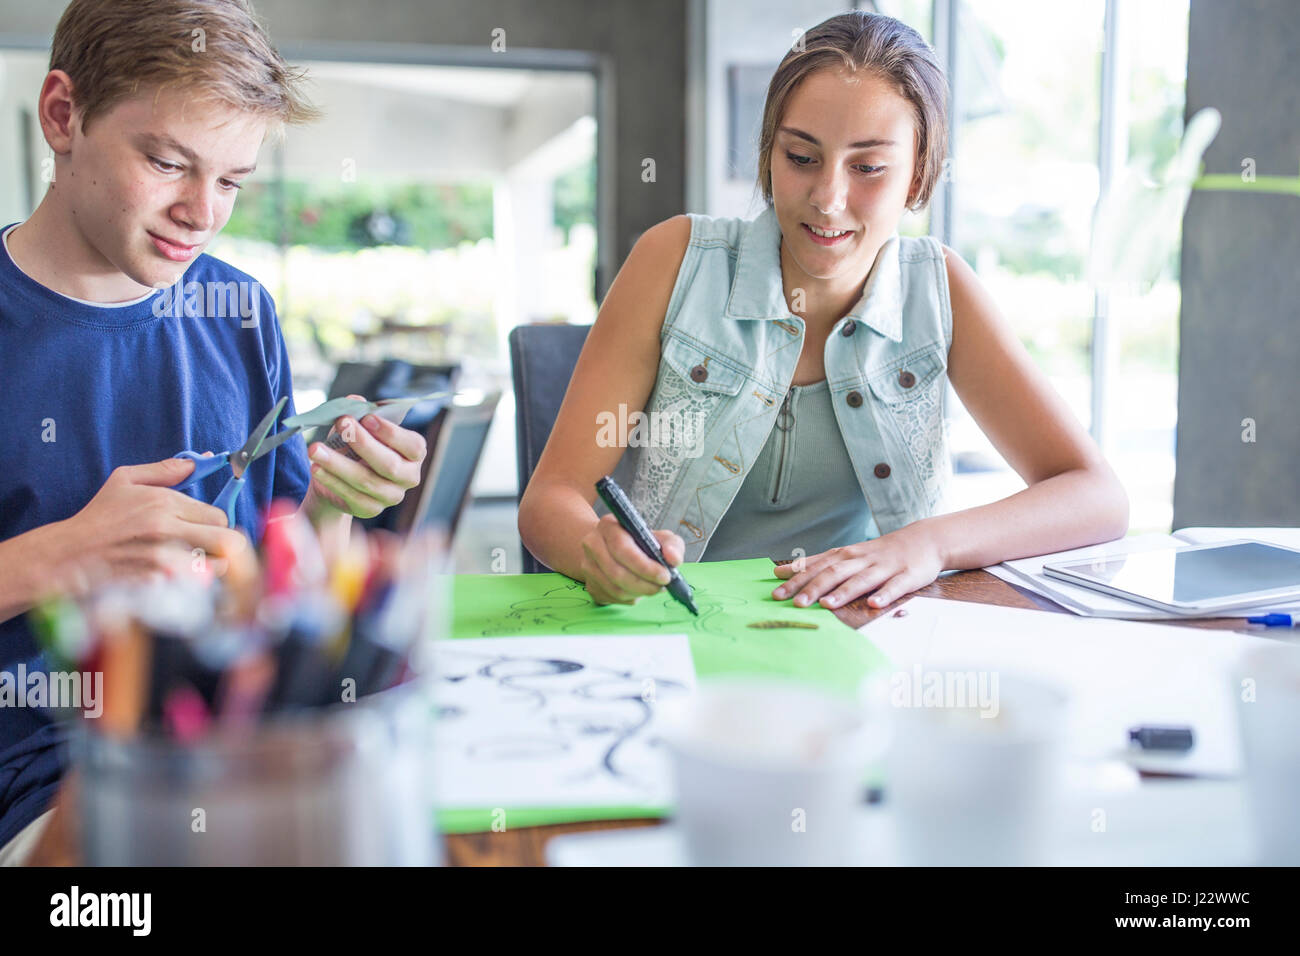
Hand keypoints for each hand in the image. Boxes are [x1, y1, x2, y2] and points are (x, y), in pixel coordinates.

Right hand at [52, 458, 247, 585]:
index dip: (218, 523)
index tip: (206, 526)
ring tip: (196, 562)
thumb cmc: (99, 516)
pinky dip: (193, 584)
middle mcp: (167, 530)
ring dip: (213, 566)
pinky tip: (178, 577)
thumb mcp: (125, 480)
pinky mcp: (155, 583)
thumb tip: (197, 461)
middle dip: (224, 545)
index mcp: (164, 503)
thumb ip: (165, 469)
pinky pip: (193, 586)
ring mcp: (162, 559)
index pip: (220, 516)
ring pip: (217, 566)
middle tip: (211, 546)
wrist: (68, 554)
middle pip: (228, 541)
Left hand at [304, 395, 426, 519]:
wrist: (341, 478)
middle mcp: (408, 477)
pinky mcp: (370, 509)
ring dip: (338, 463)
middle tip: (342, 425)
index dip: (391, 433)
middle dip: (363, 443)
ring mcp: (391, 496)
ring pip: (366, 481)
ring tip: (315, 448)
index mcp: (414, 454)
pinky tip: (317, 468)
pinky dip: (332, 481)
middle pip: (389, 465)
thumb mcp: (359, 427)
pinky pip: (351, 496)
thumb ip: (359, 413)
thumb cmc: (356, 446)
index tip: (366, 418)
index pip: (412, 446)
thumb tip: (354, 401)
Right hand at [580, 514, 684, 605]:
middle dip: (644, 584)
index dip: (644, 566)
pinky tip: (639, 591)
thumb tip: (673, 559)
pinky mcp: (590, 584)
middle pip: (616, 572)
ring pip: (614, 588)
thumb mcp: (660, 537)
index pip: (622, 548)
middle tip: (662, 586)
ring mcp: (587, 566)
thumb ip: (672, 545)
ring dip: (639, 593)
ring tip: (654, 588)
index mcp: (608, 526)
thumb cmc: (640, 542)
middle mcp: (592, 544)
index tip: (665, 576)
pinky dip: (630, 598)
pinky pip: (612, 598)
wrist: (613, 548)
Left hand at [771, 520, 945, 610]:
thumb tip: (784, 572)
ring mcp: (884, 567)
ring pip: (861, 579)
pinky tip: (874, 604)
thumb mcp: (848, 554)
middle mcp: (861, 559)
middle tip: (795, 603)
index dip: (796, 578)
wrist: (924, 539)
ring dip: (843, 592)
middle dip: (813, 588)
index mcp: (846, 555)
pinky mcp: (906, 576)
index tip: (775, 590)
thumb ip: (819, 564)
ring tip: (828, 605)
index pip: (816, 566)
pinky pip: (895, 586)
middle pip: (834, 573)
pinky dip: (884, 594)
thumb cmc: (881, 552)